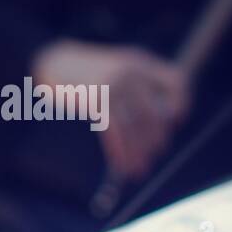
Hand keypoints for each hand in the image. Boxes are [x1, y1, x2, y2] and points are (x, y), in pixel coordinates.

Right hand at [32, 39, 189, 180]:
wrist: (51, 61)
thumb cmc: (85, 71)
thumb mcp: (117, 67)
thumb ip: (139, 86)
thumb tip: (161, 121)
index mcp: (140, 61)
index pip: (176, 82)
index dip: (180, 104)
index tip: (175, 122)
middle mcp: (130, 71)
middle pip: (154, 112)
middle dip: (156, 139)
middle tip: (155, 154)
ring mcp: (112, 85)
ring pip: (135, 126)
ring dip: (139, 153)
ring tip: (139, 170)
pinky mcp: (95, 100)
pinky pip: (114, 132)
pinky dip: (120, 152)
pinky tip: (122, 165)